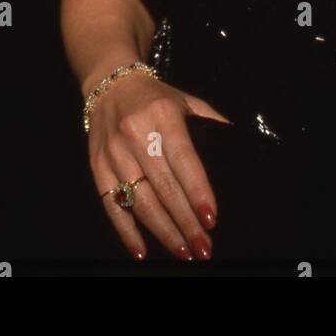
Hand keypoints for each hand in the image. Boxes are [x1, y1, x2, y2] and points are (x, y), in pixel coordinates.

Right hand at [87, 72, 228, 261]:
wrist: (109, 83)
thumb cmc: (156, 97)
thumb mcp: (186, 101)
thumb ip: (211, 123)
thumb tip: (238, 147)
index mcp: (163, 115)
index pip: (184, 160)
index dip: (198, 192)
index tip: (212, 219)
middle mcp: (136, 133)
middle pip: (164, 187)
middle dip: (186, 222)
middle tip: (204, 249)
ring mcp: (113, 152)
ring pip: (140, 201)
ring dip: (163, 232)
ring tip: (184, 252)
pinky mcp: (97, 166)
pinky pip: (111, 205)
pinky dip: (126, 231)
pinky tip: (142, 251)